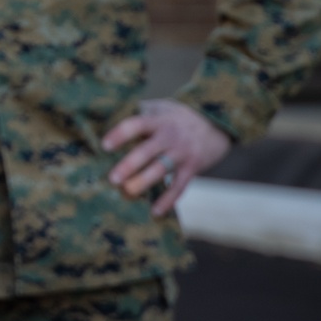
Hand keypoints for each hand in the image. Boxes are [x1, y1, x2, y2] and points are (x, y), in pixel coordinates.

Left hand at [103, 98, 230, 218]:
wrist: (215, 125)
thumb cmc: (176, 118)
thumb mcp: (160, 108)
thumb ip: (139, 113)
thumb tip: (106, 119)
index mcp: (158, 120)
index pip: (137, 124)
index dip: (121, 134)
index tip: (105, 146)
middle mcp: (170, 136)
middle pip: (147, 151)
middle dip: (130, 165)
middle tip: (113, 178)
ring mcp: (181, 153)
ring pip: (161, 169)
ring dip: (143, 182)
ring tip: (127, 193)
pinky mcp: (191, 169)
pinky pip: (179, 186)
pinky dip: (168, 200)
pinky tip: (155, 212)